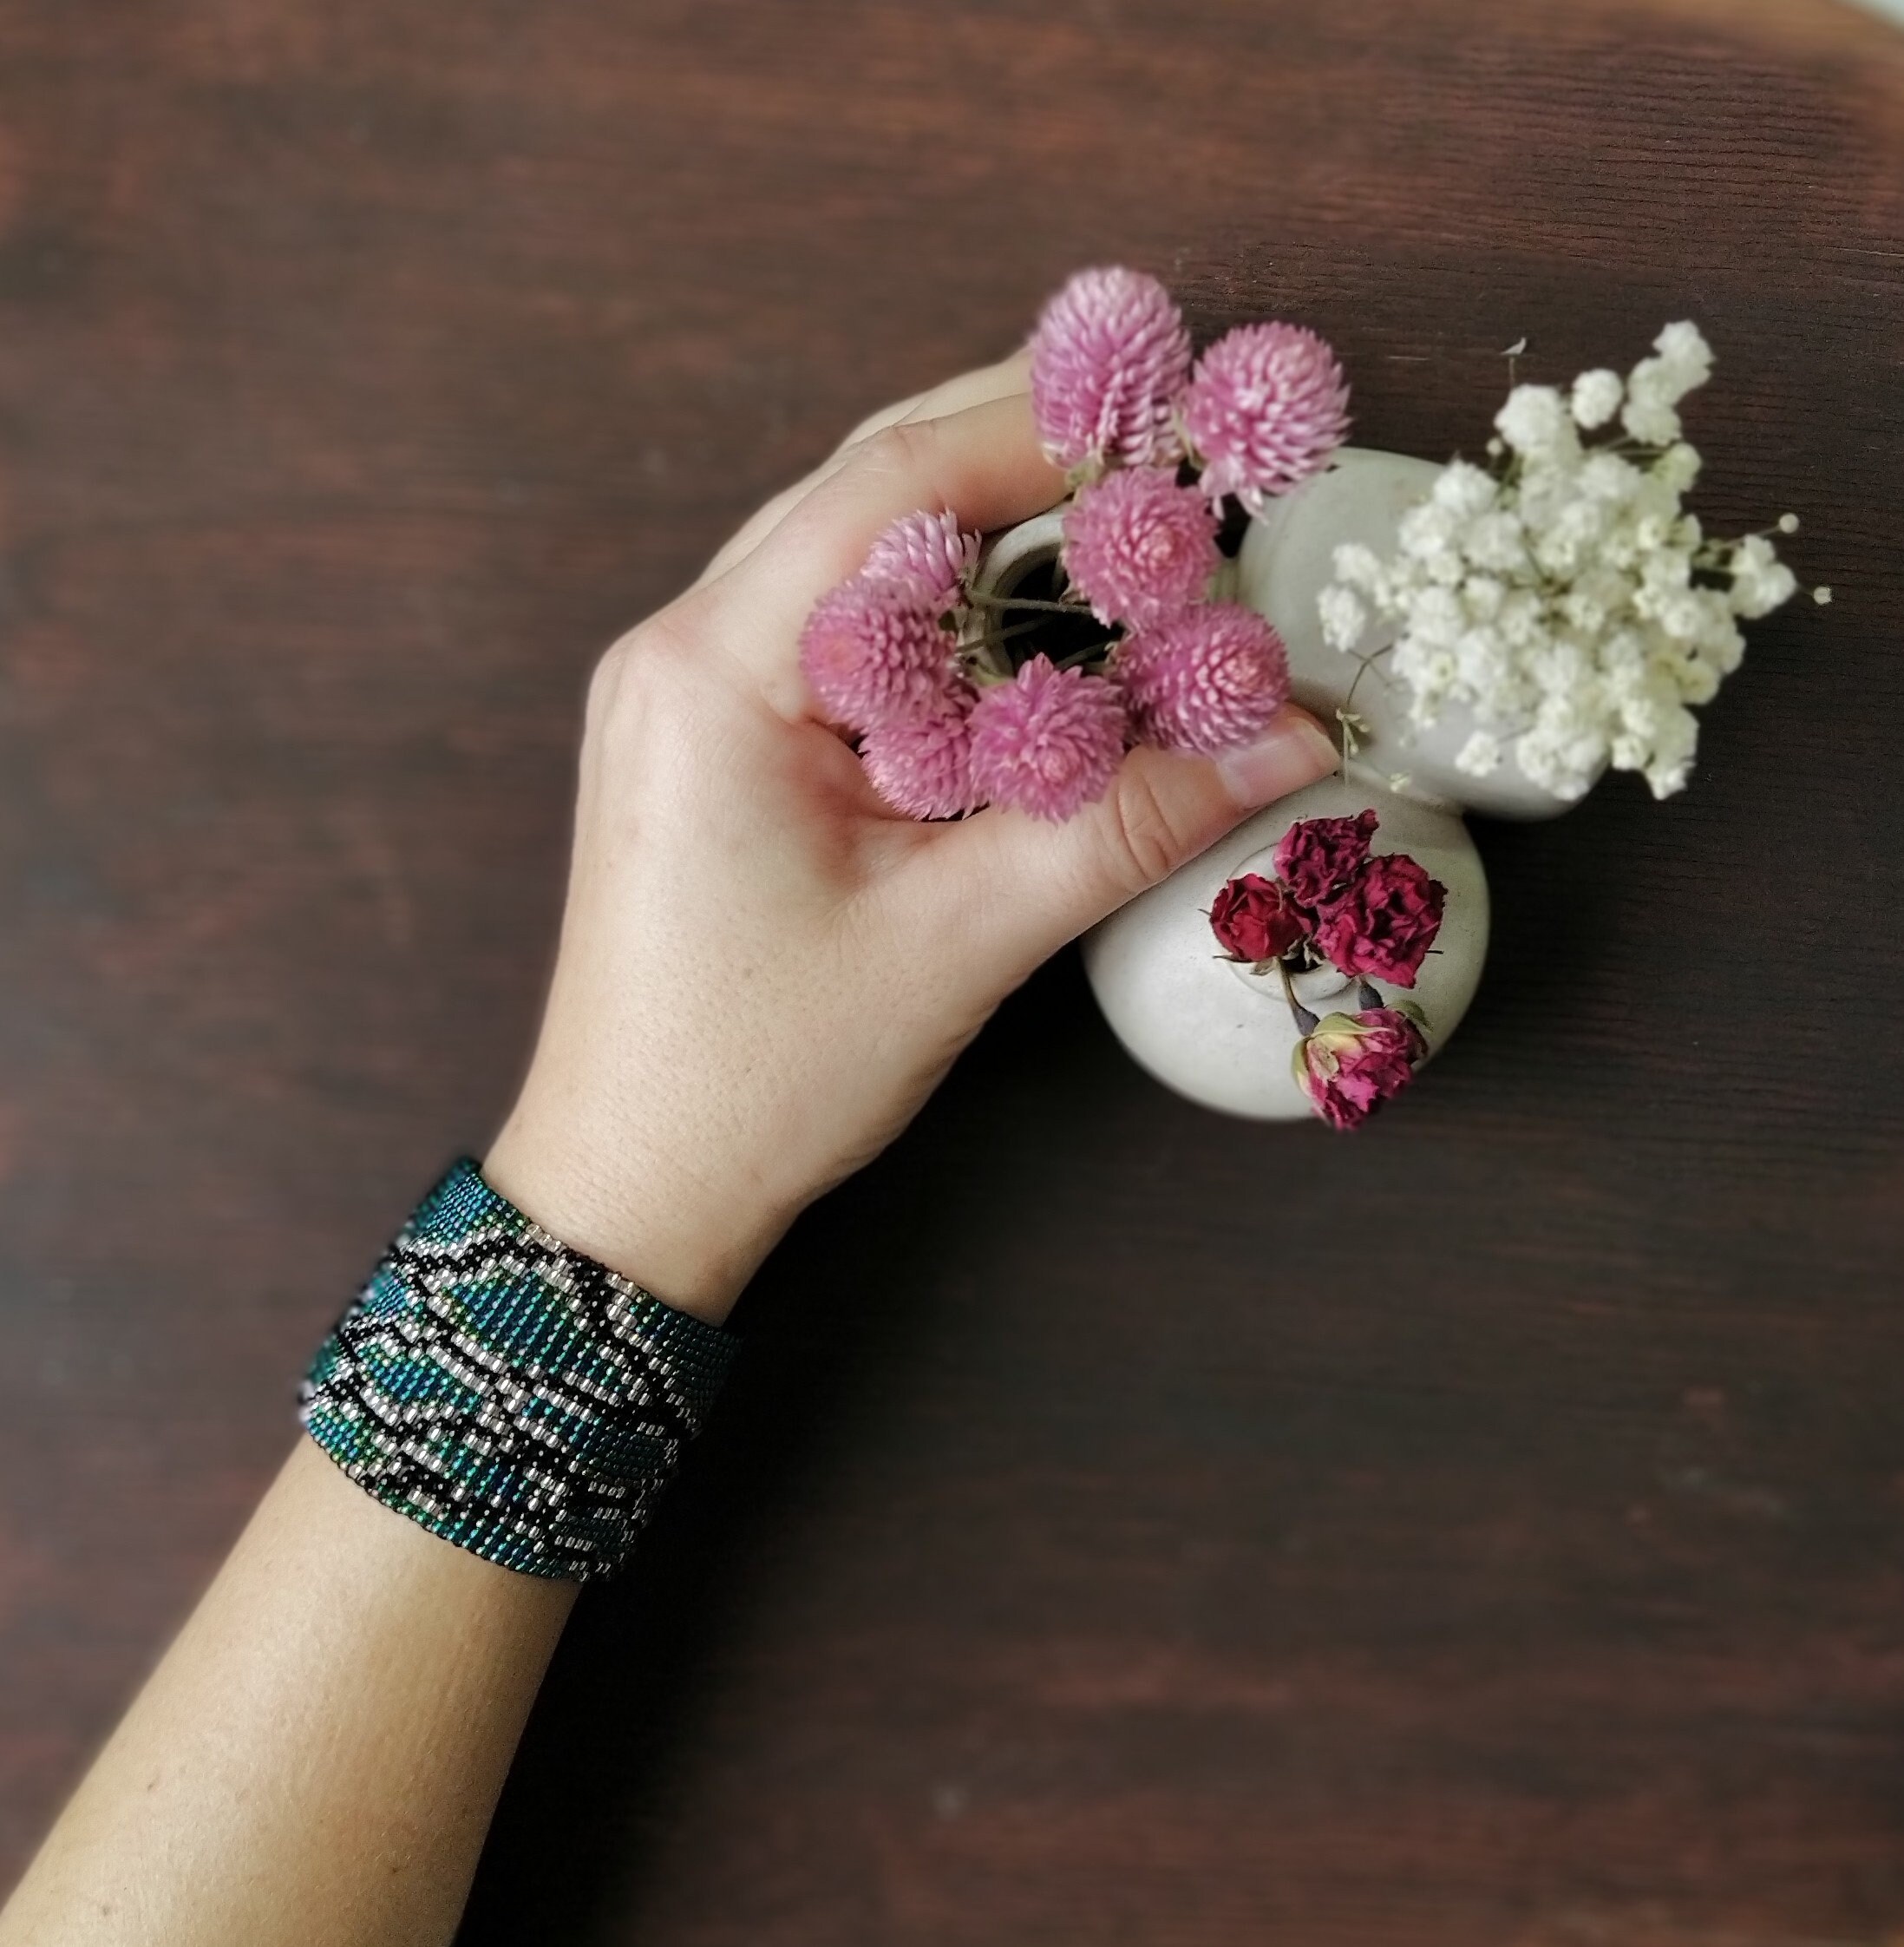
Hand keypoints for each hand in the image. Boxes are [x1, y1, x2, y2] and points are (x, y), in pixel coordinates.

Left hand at [484, 355, 1336, 1319]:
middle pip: (869, 493)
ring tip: (1119, 522)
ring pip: (854, 555)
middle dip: (1020, 455)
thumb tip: (1286, 732)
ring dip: (985, 535)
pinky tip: (1026, 631)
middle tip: (1165, 442)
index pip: (890, 486)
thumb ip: (1127, 822)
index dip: (1040, 432)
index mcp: (713, 671)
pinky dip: (939, 614)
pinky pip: (836, 629)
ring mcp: (686, 689)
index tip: (1169, 420)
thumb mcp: (960, 943)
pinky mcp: (713, 737)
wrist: (635, 1178)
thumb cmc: (760, 1075)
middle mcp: (681, 649)